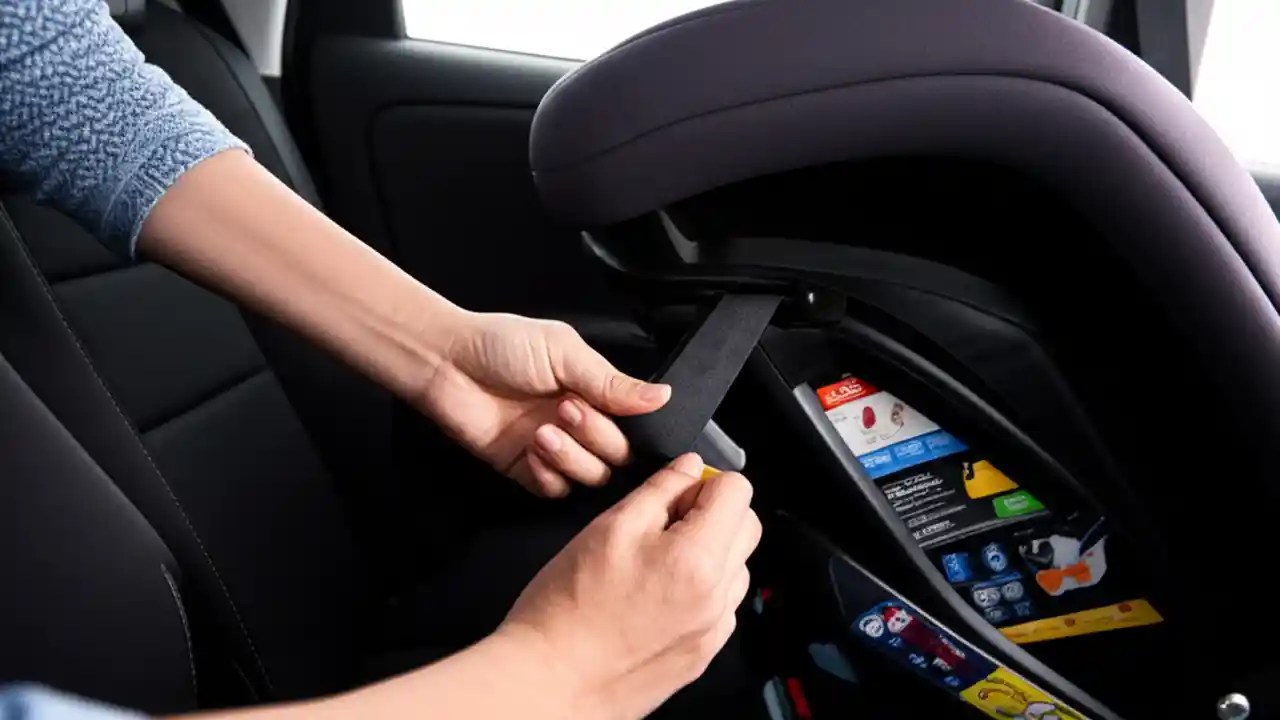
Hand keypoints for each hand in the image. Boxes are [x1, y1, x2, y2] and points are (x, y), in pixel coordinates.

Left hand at [419, 312, 669, 496]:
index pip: (631, 424)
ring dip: (572, 456)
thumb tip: (662, 395)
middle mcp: (578, 423)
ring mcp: (554, 449)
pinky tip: (532, 451)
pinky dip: (550, 475)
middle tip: (565, 409)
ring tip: (542, 430)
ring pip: (590, 476)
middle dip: (595, 436)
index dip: (625, 423)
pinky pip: (556, 490)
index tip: (606, 406)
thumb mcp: (564, 352)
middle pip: (616, 455)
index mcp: (592, 392)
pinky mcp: (526, 470)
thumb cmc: (499, 345)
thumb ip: (612, 382)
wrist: (447, 363)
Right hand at [499, 454, 761, 718]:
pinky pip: (720, 605)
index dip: (705, 482)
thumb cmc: (567, 608)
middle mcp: (716, 597)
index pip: (738, 490)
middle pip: (747, 527)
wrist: (550, 680)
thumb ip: (660, 490)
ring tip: (654, 563)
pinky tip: (656, 594)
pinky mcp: (702, 653)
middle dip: (714, 513)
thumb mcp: (610, 527)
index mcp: (697, 559)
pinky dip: (700, 589)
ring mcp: (713, 630)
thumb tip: (689, 468)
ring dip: (709, 552)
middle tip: (663, 522)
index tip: (677, 491)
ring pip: (736, 566)